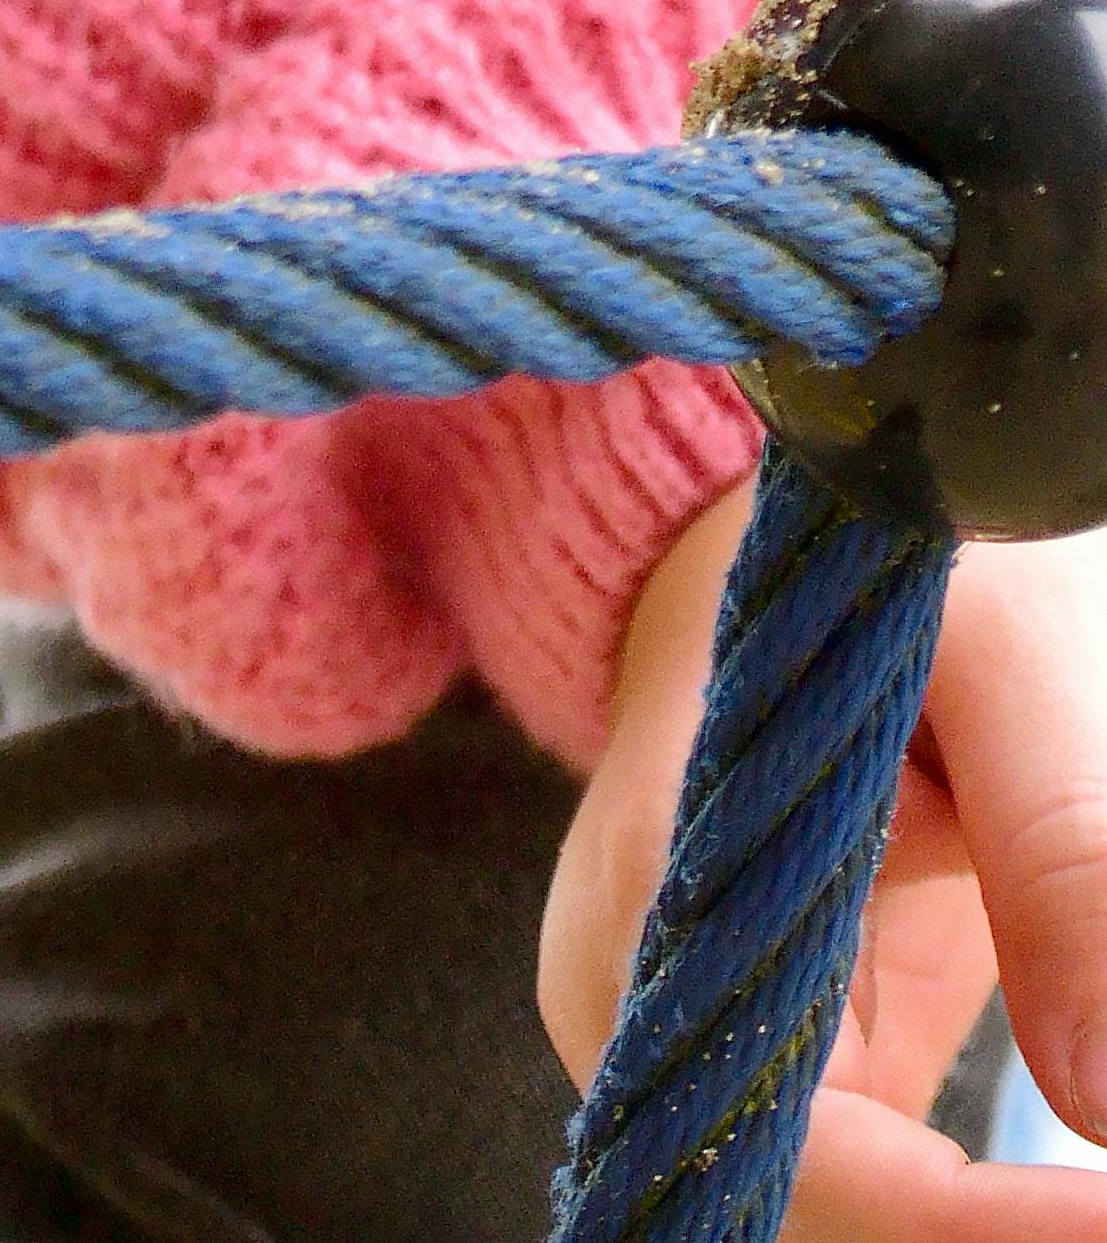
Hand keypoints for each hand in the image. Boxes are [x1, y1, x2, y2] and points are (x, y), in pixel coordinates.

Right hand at [544, 482, 1106, 1217]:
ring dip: (995, 1216)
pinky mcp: (788, 1065)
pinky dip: (987, 1205)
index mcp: (651, 903)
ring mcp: (707, 1047)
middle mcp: (645, 1013)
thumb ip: (1059, 848)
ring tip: (1100, 1188)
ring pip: (861, 1213)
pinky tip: (1076, 1188)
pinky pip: (888, 1187)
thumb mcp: (998, 652)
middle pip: (828, 1215)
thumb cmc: (869, 562)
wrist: (755, 533)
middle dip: (994, 1229)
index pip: (808, 1150)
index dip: (974, 1222)